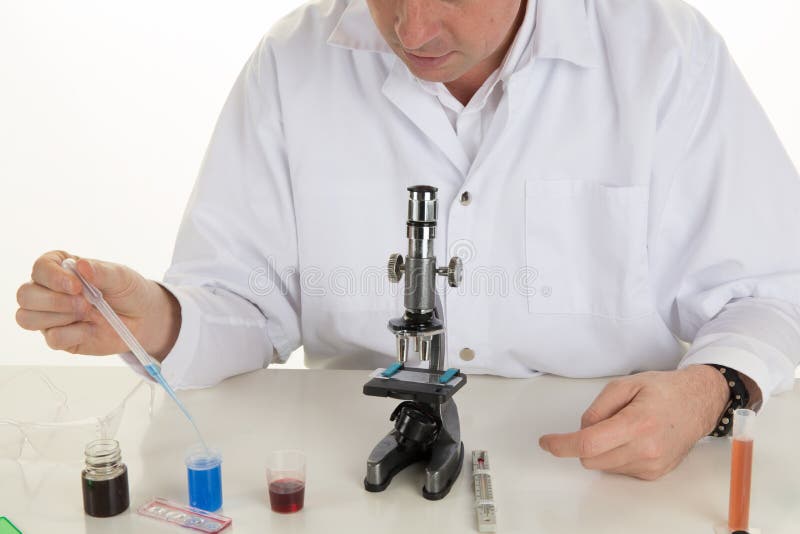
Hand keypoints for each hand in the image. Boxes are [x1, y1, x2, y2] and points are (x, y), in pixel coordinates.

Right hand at [16, 250, 179, 359]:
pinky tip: (90, 329)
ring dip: (59, 317)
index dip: (53, 277)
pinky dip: (73, 334)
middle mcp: (49, 292)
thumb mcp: (120, 276)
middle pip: (25, 295)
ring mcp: (51, 316)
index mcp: (60, 269)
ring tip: (87, 313)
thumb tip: (81, 266)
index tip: (77, 285)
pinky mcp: (60, 338)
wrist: (143, 317)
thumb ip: (100, 271)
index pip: (40, 268)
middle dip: (53, 300)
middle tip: (85, 303)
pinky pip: (52, 339)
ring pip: (27, 318)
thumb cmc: (127, 291)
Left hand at [538, 365, 728, 479]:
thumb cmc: (663, 390)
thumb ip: (598, 408)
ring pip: (603, 465)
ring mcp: (651, 465)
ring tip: (625, 426)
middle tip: (601, 420)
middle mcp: (646, 449)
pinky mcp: (654, 473)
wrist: (699, 403)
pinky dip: (616, 455)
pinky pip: (618, 469)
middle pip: (591, 458)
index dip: (562, 444)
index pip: (588, 443)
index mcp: (637, 423)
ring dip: (602, 449)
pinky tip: (633, 438)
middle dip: (584, 442)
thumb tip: (583, 429)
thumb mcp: (624, 385)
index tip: (547, 442)